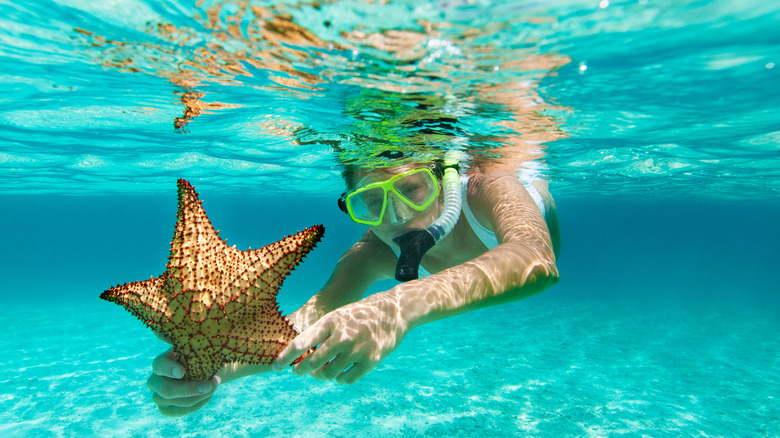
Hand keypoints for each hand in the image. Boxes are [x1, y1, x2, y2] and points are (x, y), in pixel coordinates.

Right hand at [146, 348, 219, 416]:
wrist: (202, 372)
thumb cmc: (199, 358)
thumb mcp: (197, 349)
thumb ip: (195, 345)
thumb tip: (202, 334)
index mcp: (160, 363)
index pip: (160, 365)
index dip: (169, 369)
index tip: (182, 372)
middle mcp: (155, 380)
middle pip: (166, 389)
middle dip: (190, 389)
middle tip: (211, 384)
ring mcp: (158, 396)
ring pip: (176, 402)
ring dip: (199, 396)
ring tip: (214, 386)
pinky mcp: (165, 409)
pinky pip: (180, 411)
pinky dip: (197, 404)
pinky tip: (208, 395)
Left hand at [272, 293, 407, 383]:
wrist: (394, 310)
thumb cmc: (360, 314)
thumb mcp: (338, 316)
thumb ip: (321, 334)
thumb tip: (300, 355)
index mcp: (331, 322)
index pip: (301, 342)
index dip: (285, 357)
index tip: (276, 366)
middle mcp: (342, 336)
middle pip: (312, 362)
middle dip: (300, 370)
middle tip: (297, 371)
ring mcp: (357, 350)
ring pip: (328, 374)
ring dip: (319, 375)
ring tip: (318, 372)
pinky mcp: (370, 361)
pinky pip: (345, 379)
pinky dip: (338, 379)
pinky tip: (337, 373)